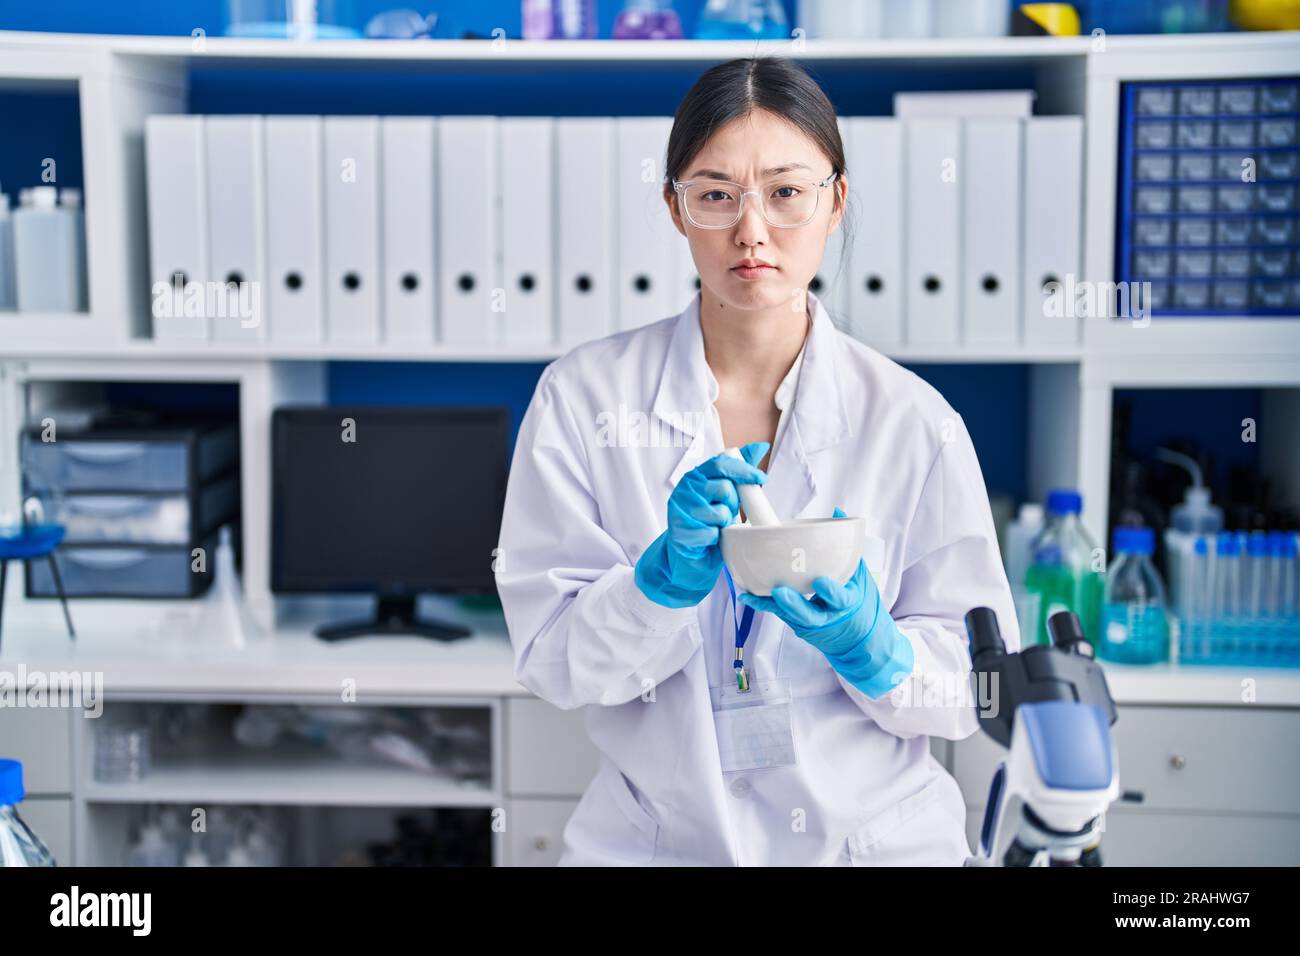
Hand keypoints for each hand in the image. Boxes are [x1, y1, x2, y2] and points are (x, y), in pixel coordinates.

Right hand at [634, 442, 768, 607]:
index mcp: (695, 477)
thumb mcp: (724, 492)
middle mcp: (685, 490)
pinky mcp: (681, 533)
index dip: (744, 470)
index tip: (762, 478)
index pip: (721, 463)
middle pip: (724, 489)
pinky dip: (716, 539)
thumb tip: (760, 446)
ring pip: (720, 513)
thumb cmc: (707, 520)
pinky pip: (712, 534)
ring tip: (716, 526)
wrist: (688, 555)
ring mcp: (680, 511)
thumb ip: (739, 469)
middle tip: (727, 512)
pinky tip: (708, 539)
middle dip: (733, 504)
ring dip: (724, 523)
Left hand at [737, 505, 913, 697]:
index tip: (820, 582)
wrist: (859, 641)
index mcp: (848, 604)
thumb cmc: (861, 603)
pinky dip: (763, 604)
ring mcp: (810, 625)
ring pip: (790, 616)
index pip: (840, 599)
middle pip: (808, 614)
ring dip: (770, 604)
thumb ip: (849, 547)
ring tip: (752, 593)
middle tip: (779, 591)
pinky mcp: (797, 626)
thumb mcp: (862, 576)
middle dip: (793, 604)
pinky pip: (779, 614)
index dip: (831, 592)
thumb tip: (837, 512)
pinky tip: (746, 596)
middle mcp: (827, 617)